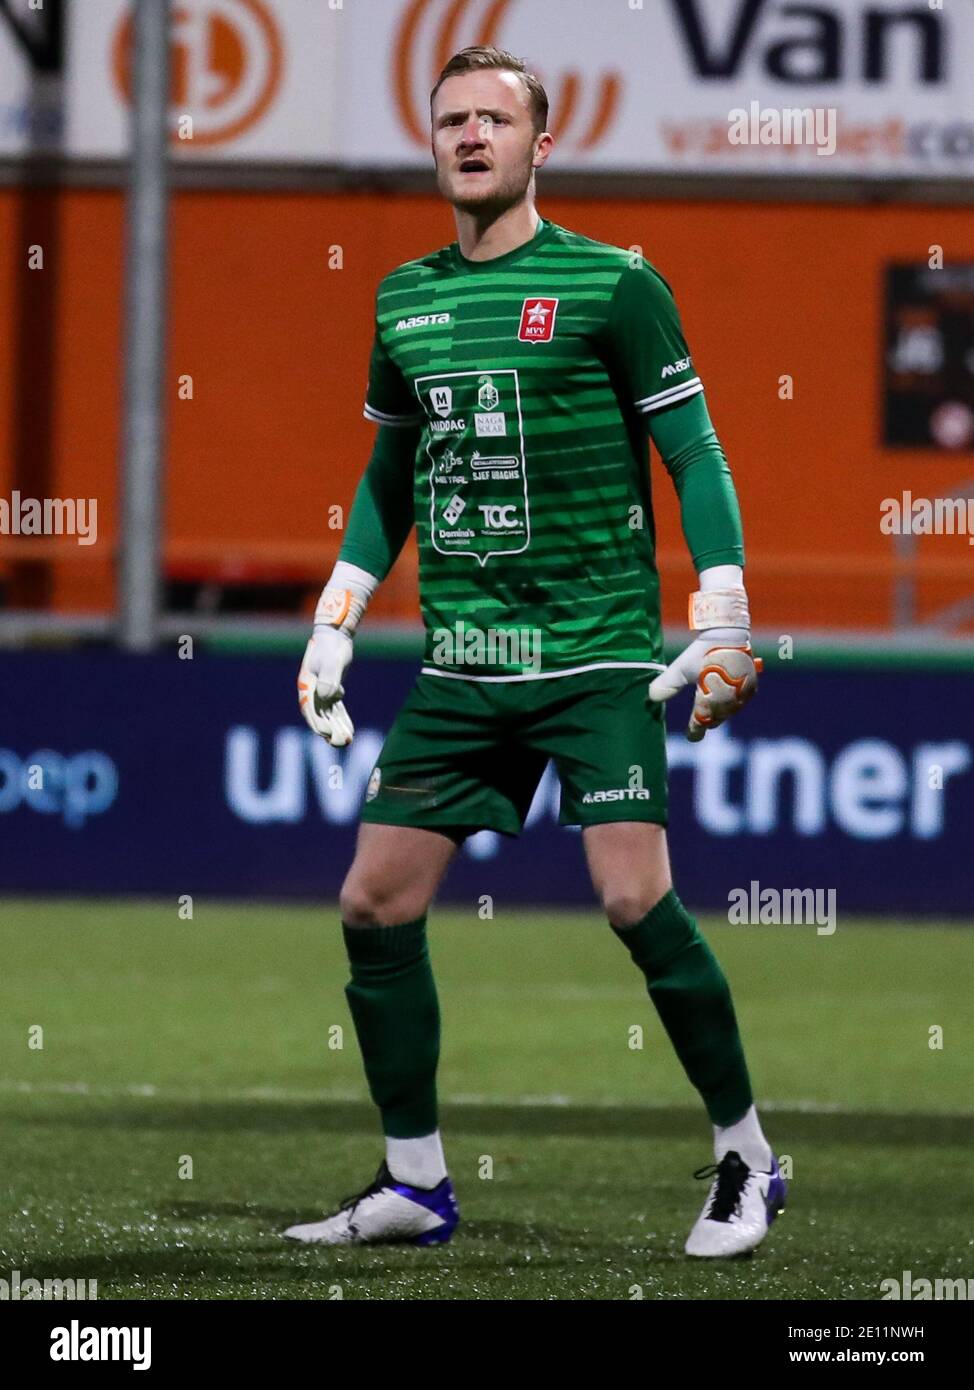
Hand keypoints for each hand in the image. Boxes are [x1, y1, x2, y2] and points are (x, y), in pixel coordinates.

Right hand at [298, 627, 353, 745]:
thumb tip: (327, 696)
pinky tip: (351, 730)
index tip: (327, 733)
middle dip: (330, 731)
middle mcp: (311, 692)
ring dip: (337, 728)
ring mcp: (320, 692)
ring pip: (328, 716)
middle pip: (319, 717)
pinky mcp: (331, 690)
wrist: (334, 636)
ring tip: (348, 741)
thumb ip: (328, 678)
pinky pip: (336, 710)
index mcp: (306, 685)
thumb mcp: (331, 662)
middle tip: (342, 743)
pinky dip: (342, 720)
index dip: (317, 723)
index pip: (310, 710)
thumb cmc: (331, 647)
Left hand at [649, 630, 761, 741]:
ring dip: (720, 713)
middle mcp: (728, 701)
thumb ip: (667, 684)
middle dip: (707, 720)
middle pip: (715, 718)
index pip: (700, 721)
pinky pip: (740, 702)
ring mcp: (742, 695)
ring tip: (712, 712)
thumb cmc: (702, 651)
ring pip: (729, 712)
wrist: (728, 633)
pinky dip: (732, 704)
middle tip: (700, 723)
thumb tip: (652, 698)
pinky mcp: (751, 687)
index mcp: (708, 698)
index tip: (692, 736)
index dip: (695, 730)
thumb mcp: (681, 668)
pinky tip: (726, 701)